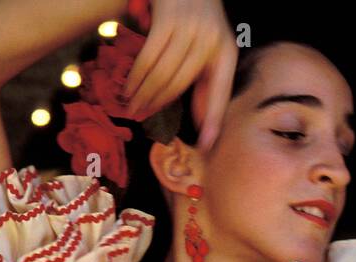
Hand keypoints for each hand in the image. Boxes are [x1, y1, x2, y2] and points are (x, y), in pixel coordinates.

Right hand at [123, 0, 236, 149]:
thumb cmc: (199, 20)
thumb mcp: (211, 48)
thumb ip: (207, 81)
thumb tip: (204, 124)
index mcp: (226, 52)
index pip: (220, 93)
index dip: (213, 121)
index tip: (206, 146)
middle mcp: (210, 41)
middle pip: (181, 84)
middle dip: (159, 105)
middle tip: (144, 119)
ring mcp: (188, 29)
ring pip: (162, 73)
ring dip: (144, 94)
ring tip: (133, 108)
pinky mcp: (167, 20)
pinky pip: (148, 56)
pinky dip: (136, 76)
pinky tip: (129, 88)